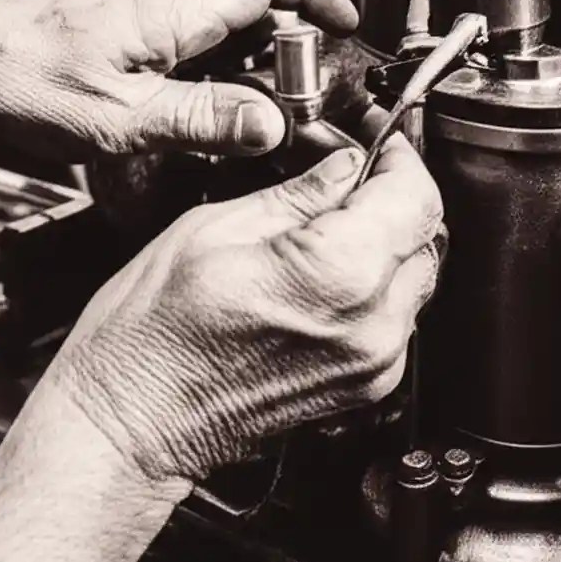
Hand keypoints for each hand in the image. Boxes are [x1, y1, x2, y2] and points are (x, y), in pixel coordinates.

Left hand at [0, 0, 357, 160]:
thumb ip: (202, 121)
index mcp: (170, 5)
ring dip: (263, 21)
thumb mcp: (117, 120)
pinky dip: (224, 37)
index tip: (349, 26)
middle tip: (323, 48)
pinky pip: (192, 11)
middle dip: (303, 0)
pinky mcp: (121, 14)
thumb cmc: (12, 78)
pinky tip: (218, 82)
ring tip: (277, 77)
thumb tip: (271, 125)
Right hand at [46, 135, 442, 484]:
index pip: (416, 196)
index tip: (379, 141)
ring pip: (415, 276)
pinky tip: (321, 275)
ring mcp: (373, 361)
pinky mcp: (365, 384)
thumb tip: (341, 166)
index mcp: (338, 274)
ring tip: (324, 229)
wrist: (136, 420)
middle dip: (391, 198)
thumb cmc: (153, 338)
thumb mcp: (215, 229)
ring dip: (384, 242)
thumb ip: (297, 194)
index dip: (400, 156)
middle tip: (344, 177)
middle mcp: (371, 324)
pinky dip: (374, 285)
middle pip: (424, 235)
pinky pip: (395, 316)